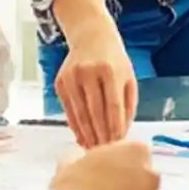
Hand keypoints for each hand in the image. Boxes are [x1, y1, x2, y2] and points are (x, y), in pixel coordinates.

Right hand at [50, 141, 159, 189]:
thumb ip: (86, 158)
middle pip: (144, 178)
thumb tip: (82, 161)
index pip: (134, 153)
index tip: (108, 173)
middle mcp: (150, 175)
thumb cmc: (73, 188)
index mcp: (135, 151)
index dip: (120, 164)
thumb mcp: (72, 162)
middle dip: (130, 185)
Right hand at [55, 27, 136, 147]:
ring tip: (94, 150)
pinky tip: (83, 138)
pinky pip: (69, 110)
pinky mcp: (60, 82)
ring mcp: (72, 77)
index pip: (113, 106)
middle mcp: (89, 72)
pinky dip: (76, 126)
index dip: (115, 127)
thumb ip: (127, 104)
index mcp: (110, 70)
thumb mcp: (128, 76)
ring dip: (87, 135)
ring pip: (80, 114)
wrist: (91, 36)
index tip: (119, 145)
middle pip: (95, 112)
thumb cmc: (114, 60)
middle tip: (106, 153)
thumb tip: (122, 132)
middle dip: (101, 135)